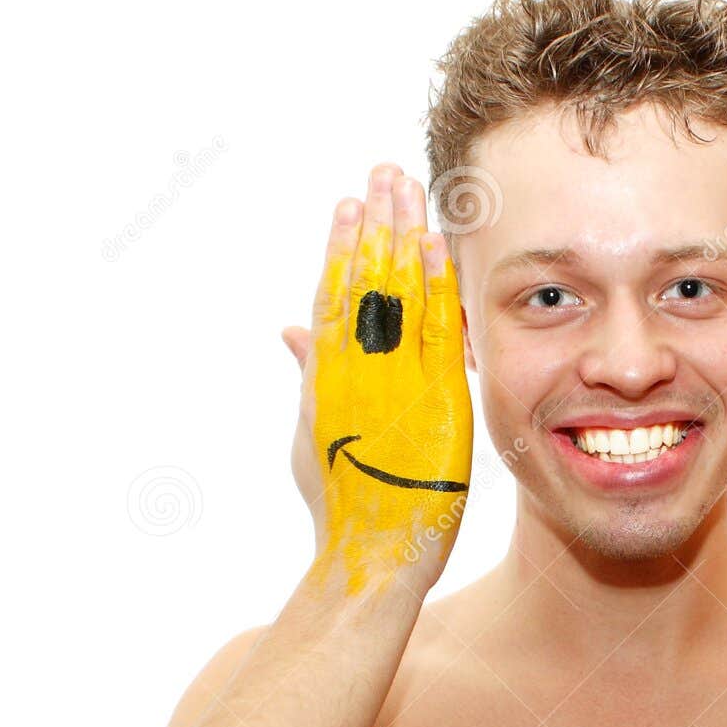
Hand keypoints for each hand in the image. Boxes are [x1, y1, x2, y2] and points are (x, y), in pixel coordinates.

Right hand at [282, 165, 472, 597]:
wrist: (370, 555)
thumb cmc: (342, 509)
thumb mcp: (313, 440)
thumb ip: (308, 379)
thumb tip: (290, 332)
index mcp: (326, 378)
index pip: (335, 298)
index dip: (343, 247)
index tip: (351, 204)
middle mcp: (354, 372)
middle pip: (364, 281)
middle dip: (374, 223)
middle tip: (383, 171)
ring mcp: (391, 383)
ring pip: (395, 294)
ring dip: (402, 236)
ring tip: (405, 188)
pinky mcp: (432, 400)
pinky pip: (434, 331)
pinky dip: (433, 286)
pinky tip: (436, 246)